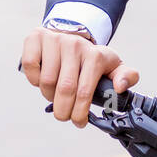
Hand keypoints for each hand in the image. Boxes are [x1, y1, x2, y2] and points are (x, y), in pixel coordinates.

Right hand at [19, 26, 138, 128]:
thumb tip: (120, 87)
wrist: (71, 34)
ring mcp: (55, 39)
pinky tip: (42, 79)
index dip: (80, 112)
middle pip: (65, 89)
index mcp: (96, 55)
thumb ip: (126, 76)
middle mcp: (75, 45)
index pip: (85, 91)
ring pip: (46, 81)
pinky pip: (30, 66)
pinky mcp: (36, 37)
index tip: (79, 122)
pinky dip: (34, 79)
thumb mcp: (113, 66)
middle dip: (63, 110)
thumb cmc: (91, 58)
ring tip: (54, 95)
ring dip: (48, 95)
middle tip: (64, 115)